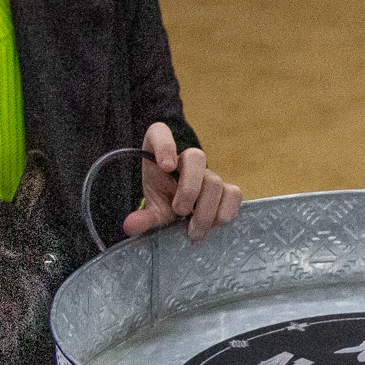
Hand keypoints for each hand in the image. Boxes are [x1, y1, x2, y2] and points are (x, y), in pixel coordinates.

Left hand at [121, 122, 241, 242]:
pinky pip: (234, 193)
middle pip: (196, 157)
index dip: (165, 144)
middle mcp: (186, 159)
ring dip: (206, 208)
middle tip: (179, 211)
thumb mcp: (150, 209)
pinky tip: (216, 224)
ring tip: (195, 231)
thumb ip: (142, 217)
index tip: (165, 166)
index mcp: (159, 154)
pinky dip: (227, 209)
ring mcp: (208, 174)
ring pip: (215, 180)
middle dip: (189, 188)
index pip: (159, 133)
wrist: (180, 215)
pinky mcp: (225, 190)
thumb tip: (130, 226)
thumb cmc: (162, 203)